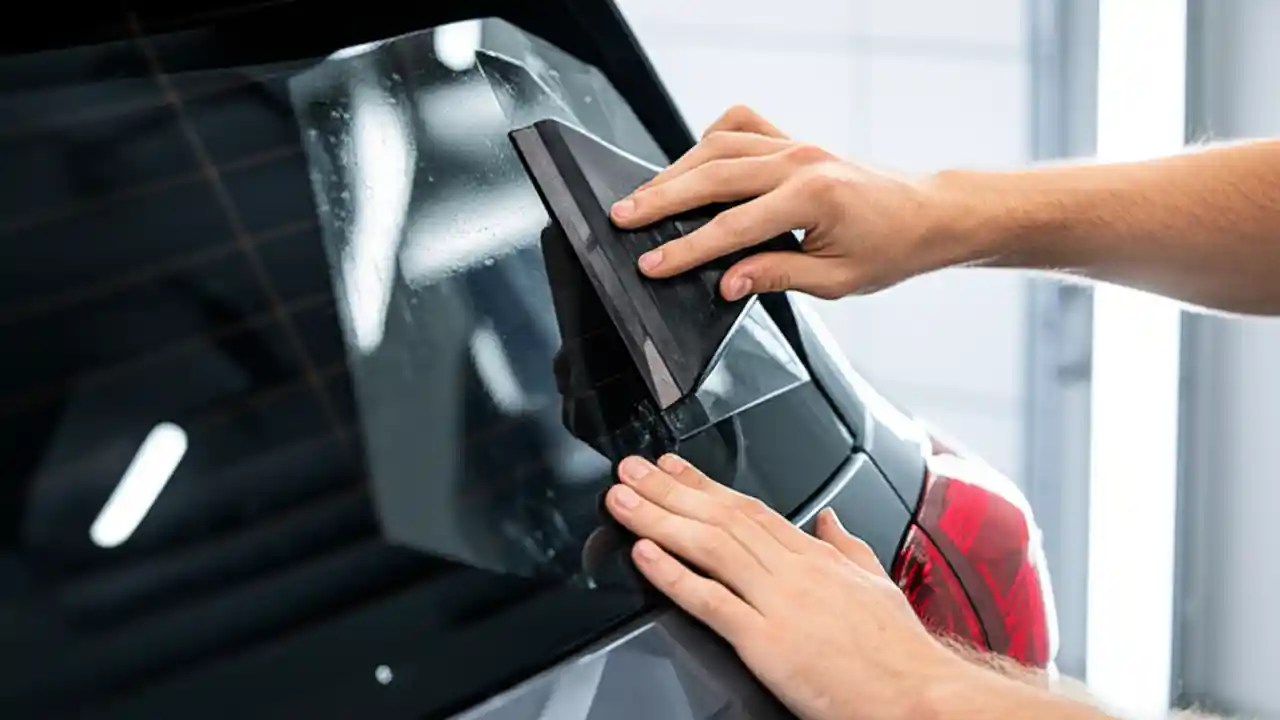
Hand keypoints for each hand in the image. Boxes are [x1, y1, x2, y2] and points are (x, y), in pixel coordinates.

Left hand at [603, 452, 987, 719]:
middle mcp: (794, 571)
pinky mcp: (768, 642)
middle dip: (668, 491)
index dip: (702, 484)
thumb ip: (847, 547)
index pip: (748, 508)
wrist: (920, 695)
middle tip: (629, 470)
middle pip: (720, 518)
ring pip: (709, 547)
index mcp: (815, 557)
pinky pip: (712, 601)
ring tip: (622, 501)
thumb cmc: (901, 651)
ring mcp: (779, 603)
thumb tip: (829, 519)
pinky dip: (675, 575)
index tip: (670, 467)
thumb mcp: (877, 583)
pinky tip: (646, 555)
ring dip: (659, 519)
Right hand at [609, 105, 978, 300]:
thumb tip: (726, 282)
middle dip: (662, 198)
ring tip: (644, 197)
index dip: (686, 250)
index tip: (650, 264)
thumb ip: (777, 277)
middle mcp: (800, 161)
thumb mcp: (836, 280)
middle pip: (712, 175)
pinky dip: (710, 141)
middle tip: (622, 217)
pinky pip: (741, 125)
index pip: (732, 227)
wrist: (926, 214)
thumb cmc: (889, 249)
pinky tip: (694, 165)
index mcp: (812, 197)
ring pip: (718, 144)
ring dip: (676, 170)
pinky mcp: (793, 139)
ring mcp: (795, 143)